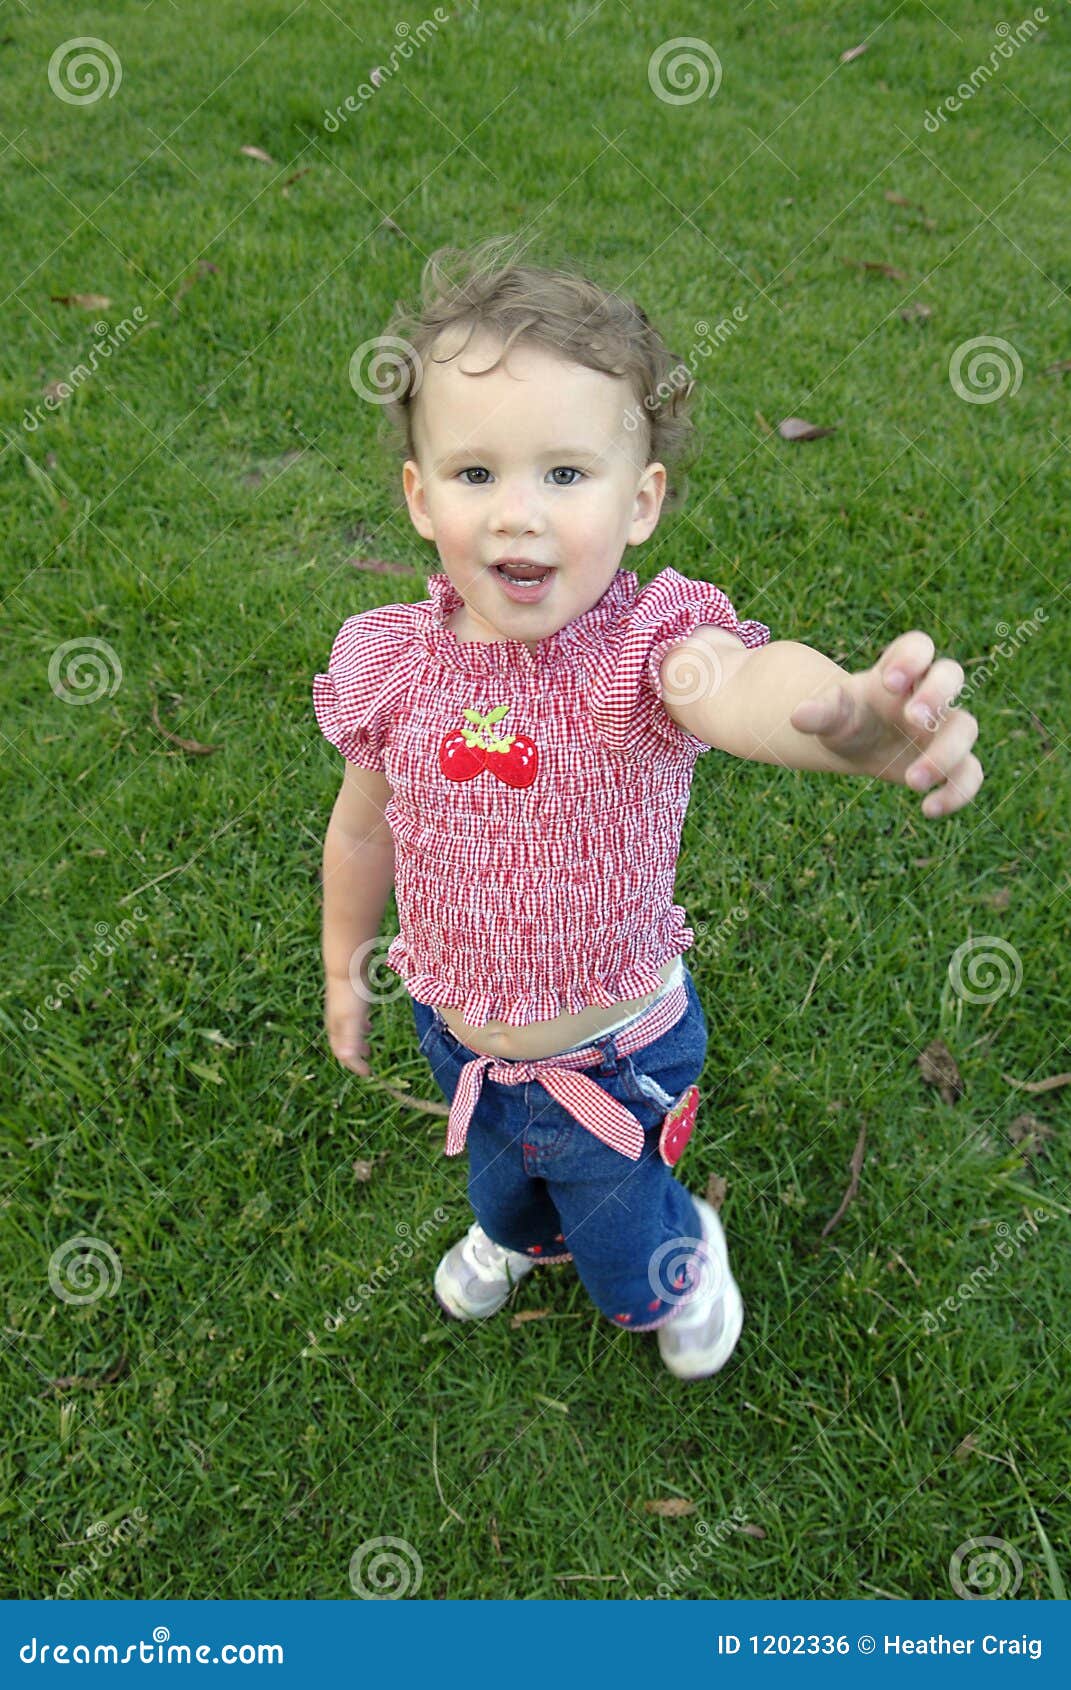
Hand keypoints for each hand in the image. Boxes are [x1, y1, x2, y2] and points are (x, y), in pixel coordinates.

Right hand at [324, 974, 373, 1076]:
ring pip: (348, 1031)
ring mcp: (343, 1008)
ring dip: (358, 1040)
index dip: (354, 1065)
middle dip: (355, 1055)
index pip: (342, 1053)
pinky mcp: (350, 998)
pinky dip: (361, 1024)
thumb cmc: (351, 993)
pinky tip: (368, 1020)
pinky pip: (354, 1017)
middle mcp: (337, 1020)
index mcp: (337, 1028)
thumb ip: (350, 1038)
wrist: (348, 964)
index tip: (367, 1073)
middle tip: (368, 1059)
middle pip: (343, 1044)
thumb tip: (348, 1060)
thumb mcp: (352, 1019)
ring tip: (368, 1045)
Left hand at [789, 631, 983, 818]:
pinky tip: (927, 809)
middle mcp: (927, 693)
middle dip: (936, 694)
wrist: (854, 743)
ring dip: (945, 753)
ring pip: (966, 727)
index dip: (911, 657)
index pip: (918, 645)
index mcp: (898, 671)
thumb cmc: (844, 718)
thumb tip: (798, 716)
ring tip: (911, 781)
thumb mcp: (829, 713)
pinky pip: (969, 773)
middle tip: (912, 719)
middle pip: (951, 674)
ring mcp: (943, 726)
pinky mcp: (951, 761)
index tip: (889, 682)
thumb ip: (819, 711)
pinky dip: (957, 792)